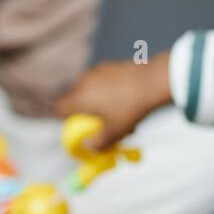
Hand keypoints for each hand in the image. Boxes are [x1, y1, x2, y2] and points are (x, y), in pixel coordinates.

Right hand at [53, 52, 170, 148]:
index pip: (60, 108)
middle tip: (105, 125)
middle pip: (77, 100)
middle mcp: (83, 82)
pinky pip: (105, 82)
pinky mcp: (111, 66)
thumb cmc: (130, 109)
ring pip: (93, 91)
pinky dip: (111, 92)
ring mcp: (97, 71)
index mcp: (79, 98)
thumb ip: (99, 143)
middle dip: (88, 113)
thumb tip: (90, 147)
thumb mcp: (115, 132)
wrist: (153, 81)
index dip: (67, 120)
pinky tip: (130, 101)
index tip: (81, 129)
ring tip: (124, 117)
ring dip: (102, 104)